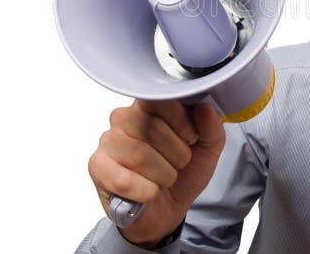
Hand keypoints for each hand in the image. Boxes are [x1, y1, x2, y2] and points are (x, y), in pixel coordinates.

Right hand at [88, 100, 224, 245]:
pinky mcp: (97, 167)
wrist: (168, 210)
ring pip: (140, 155)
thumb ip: (212, 127)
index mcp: (150, 105)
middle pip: (152, 127)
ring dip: (164, 174)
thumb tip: (205, 107)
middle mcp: (124, 117)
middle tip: (179, 164)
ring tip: (166, 179)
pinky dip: (146, 191)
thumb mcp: (208, 149)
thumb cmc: (184, 173)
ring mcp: (108, 141)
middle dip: (177, 153)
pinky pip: (124, 179)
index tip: (191, 137)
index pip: (161, 98)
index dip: (182, 121)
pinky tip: (151, 192)